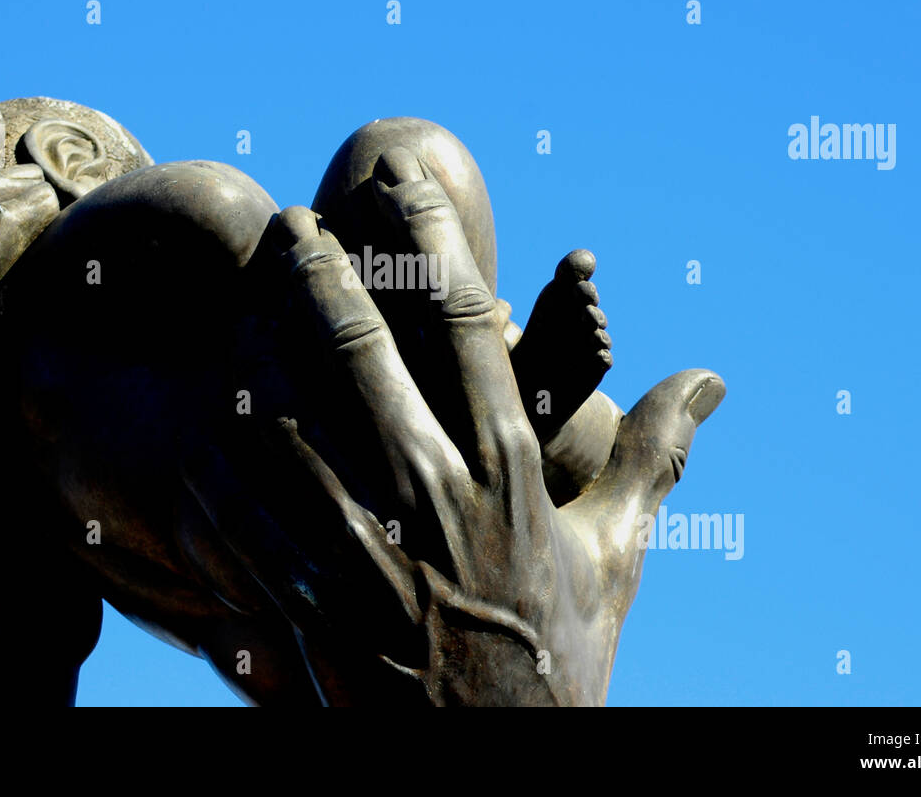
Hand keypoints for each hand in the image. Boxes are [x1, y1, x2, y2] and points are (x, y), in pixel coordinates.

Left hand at [187, 152, 723, 704]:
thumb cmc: (560, 656)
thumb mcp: (617, 554)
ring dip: (258, 340)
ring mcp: (366, 544)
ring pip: (291, 411)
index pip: (467, 322)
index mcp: (511, 466)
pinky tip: (208, 403)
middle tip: (294, 219)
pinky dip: (225, 448)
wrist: (495, 765)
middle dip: (321, 269)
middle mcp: (434, 492)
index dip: (429, 239)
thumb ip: (656, 455)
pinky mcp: (314, 597)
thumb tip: (711, 376)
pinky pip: (249, 504)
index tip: (398, 182)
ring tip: (240, 290)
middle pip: (360, 347)